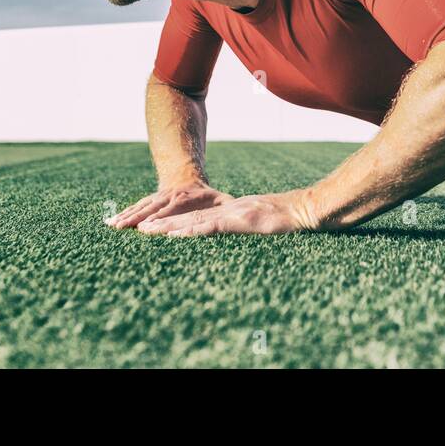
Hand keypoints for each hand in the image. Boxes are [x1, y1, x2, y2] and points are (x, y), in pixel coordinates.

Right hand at [106, 182, 233, 228]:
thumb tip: (244, 215)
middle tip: (125, 229)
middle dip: (139, 219)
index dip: (161, 219)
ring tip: (112, 226)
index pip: (172, 211)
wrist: (185, 175)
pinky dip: (122, 214)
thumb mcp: (220, 198)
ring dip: (127, 217)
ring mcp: (156, 199)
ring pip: (140, 207)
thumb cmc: (206, 195)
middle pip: (152, 210)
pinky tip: (109, 223)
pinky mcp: (147, 202)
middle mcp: (168, 198)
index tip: (149, 227)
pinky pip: (133, 208)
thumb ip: (229, 208)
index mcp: (184, 199)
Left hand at [136, 190, 317, 236]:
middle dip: (163, 224)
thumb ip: (247, 227)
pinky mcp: (240, 221)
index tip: (156, 229)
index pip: (199, 219)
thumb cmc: (289, 219)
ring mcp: (233, 215)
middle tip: (139, 229)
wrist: (304, 209)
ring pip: (194, 221)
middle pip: (190, 218)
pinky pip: (211, 227)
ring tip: (147, 232)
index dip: (176, 223)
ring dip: (169, 228)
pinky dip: (191, 231)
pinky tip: (175, 236)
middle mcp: (228, 211)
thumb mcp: (263, 223)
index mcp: (231, 213)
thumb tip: (241, 234)